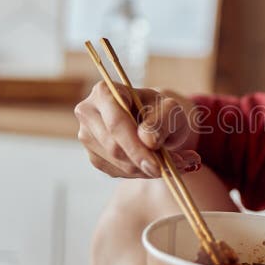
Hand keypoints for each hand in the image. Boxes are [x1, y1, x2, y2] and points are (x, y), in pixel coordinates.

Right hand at [74, 82, 200, 178]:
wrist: (155, 121)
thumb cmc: (160, 110)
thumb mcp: (170, 109)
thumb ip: (161, 121)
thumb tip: (147, 140)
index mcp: (103, 91)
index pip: (116, 123)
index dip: (135, 147)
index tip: (157, 165)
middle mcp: (89, 113)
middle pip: (113, 146)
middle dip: (144, 161)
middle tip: (173, 168)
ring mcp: (88, 137)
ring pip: (117, 163)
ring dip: (148, 169)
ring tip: (176, 163)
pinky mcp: (95, 156)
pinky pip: (119, 172)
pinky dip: (143, 173)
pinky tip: (159, 165)